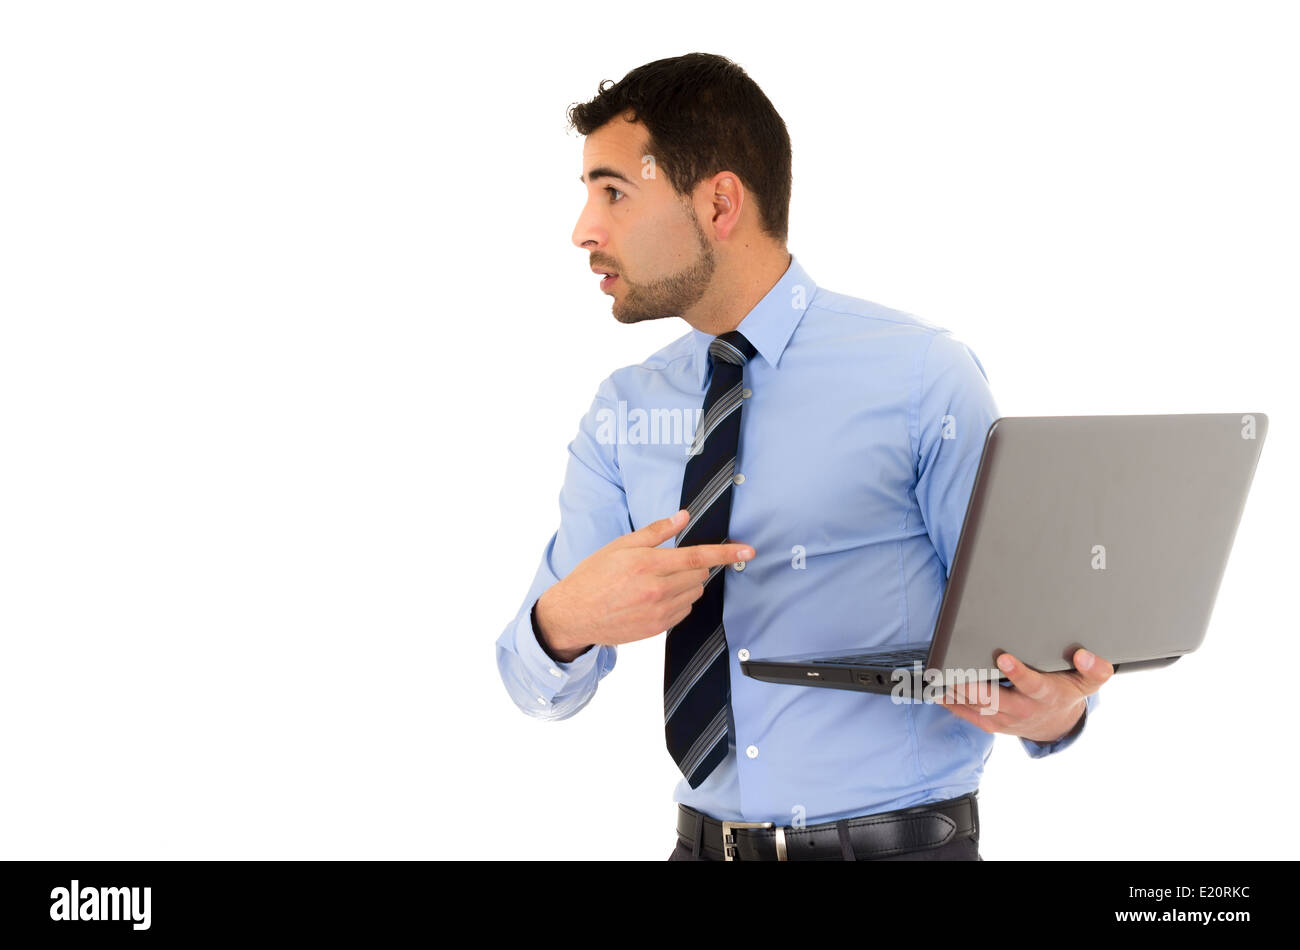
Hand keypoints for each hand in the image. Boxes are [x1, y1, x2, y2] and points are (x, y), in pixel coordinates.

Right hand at [534, 509, 754, 660]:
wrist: (575, 614)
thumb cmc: (594, 576)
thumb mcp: (621, 545)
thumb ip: (655, 531)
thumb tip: (682, 516)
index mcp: (647, 564)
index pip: (697, 557)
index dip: (726, 553)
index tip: (748, 551)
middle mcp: (657, 590)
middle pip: (699, 575)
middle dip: (694, 566)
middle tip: (669, 562)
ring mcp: (658, 612)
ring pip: (694, 593)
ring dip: (687, 583)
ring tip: (659, 580)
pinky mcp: (657, 628)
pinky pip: (683, 611)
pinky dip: (678, 601)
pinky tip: (656, 597)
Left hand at [936, 648, 1113, 743]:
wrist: (1057, 724)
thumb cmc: (1067, 693)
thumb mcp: (1090, 682)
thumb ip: (1095, 669)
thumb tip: (1084, 655)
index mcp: (1046, 694)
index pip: (1031, 684)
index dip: (1017, 673)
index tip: (1004, 658)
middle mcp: (1023, 708)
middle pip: (995, 699)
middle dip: (975, 685)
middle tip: (957, 669)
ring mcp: (1006, 719)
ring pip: (978, 707)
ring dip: (959, 692)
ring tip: (942, 676)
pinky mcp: (992, 723)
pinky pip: (969, 715)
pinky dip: (953, 704)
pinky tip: (938, 691)